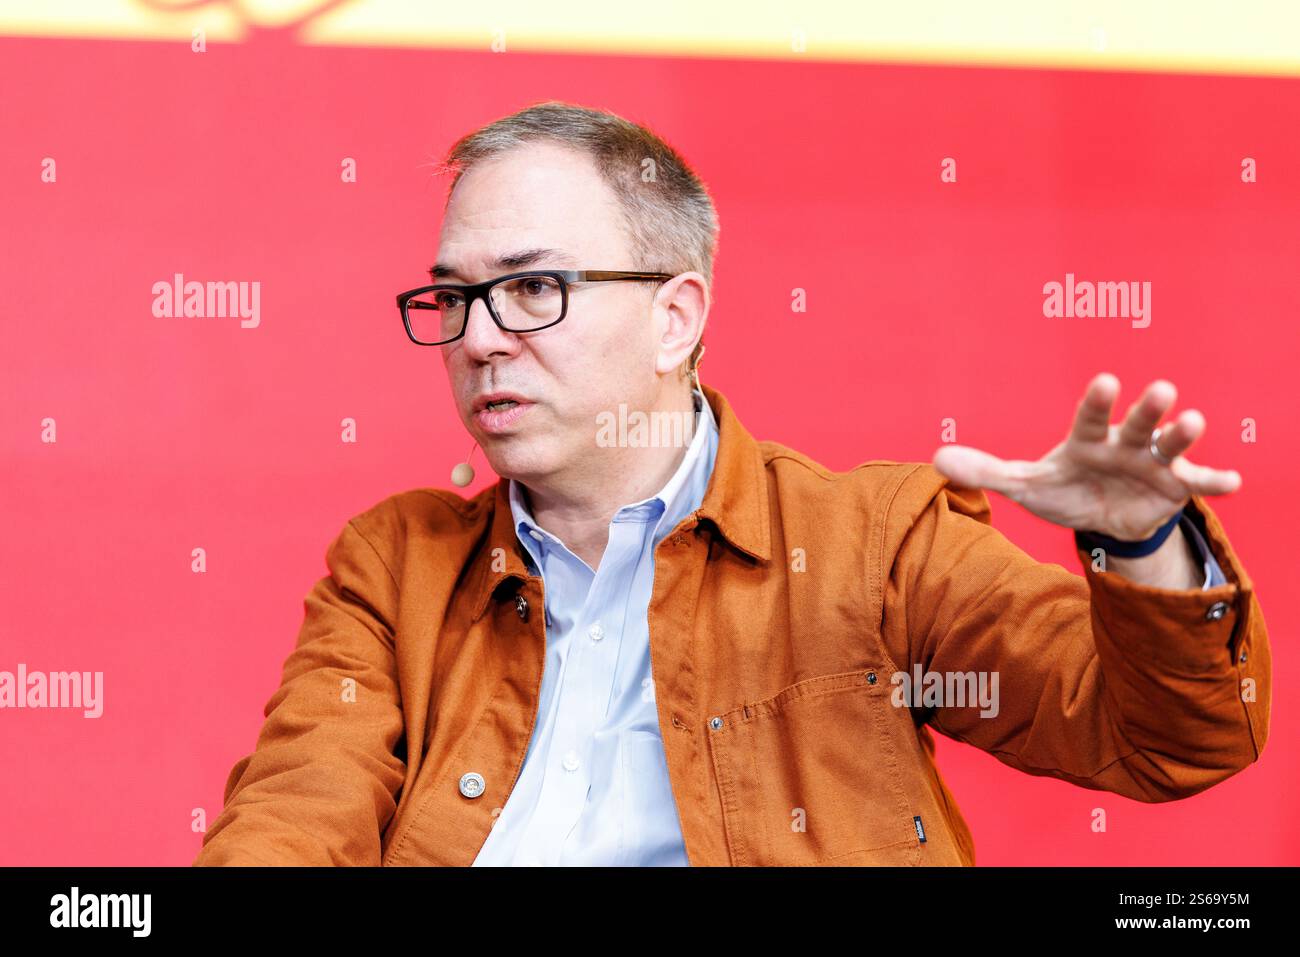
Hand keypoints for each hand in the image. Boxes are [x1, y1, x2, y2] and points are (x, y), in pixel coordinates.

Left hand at [931, 373, 1241, 540]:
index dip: (1097, 401)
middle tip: (1162, 390)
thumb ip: (985, 471)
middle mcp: (1124, 442)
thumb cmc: (1063, 488)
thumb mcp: (1025, 485)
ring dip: (1183, 434)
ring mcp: (1153, 463)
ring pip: (1171, 444)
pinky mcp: (1177, 487)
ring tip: (1194, 422)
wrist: (1102, 517)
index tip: (1105, 381)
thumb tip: (935, 459)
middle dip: (1149, 409)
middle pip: (1137, 422)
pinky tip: (1235, 482)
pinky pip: (1199, 482)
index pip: (1090, 416)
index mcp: (1087, 438)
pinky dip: (1216, 481)